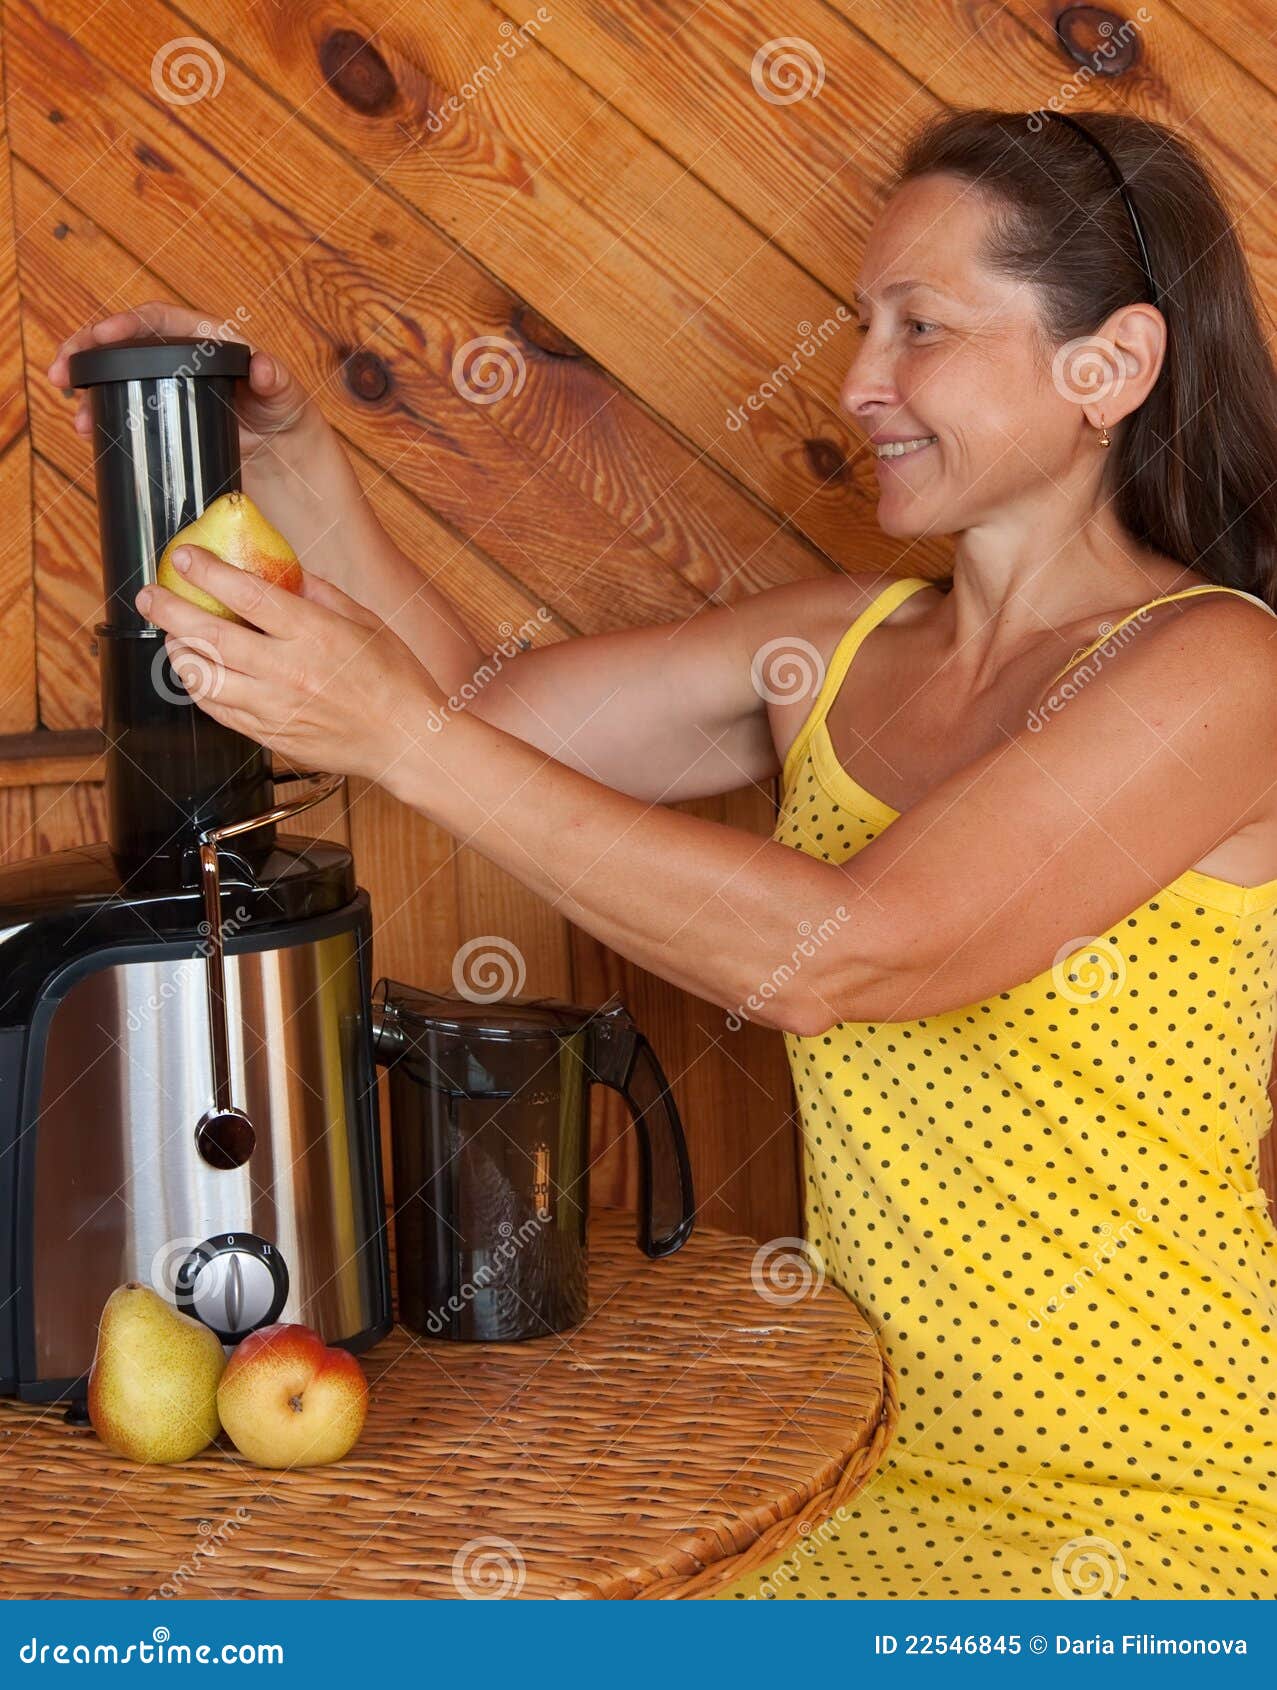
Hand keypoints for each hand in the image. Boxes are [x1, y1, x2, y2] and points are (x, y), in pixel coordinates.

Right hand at [47, 300, 321, 466]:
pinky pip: (125, 407)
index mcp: (206, 339)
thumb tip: (262, 365)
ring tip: (74, 411)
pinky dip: (102, 415)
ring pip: (116, 374)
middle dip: (87, 350)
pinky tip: (87, 429)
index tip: (104, 336)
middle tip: (62, 371)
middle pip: (124, 343)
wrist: (284, 455)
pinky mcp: (162, 415)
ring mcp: (167, 386)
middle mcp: (180, 357)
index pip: (159, 321)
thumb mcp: (286, 395)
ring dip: (87, 387)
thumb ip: (276, 379)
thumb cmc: (285, 414)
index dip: (127, 323)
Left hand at [135, 548, 447, 786]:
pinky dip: (200, 689)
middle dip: (171, 610)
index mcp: (314, 633)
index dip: (206, 571)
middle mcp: (289, 670)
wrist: (406, 741)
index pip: (245, 592)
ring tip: (171, 636)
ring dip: (179, 652)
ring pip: (205, 678)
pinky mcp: (271, 735)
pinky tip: (197, 674)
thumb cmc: (395, 680)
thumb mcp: (364, 620)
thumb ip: (319, 593)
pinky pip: (219, 711)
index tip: (184, 557)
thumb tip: (282, 570)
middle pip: (211, 634)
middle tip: (151, 596)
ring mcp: (276, 707)